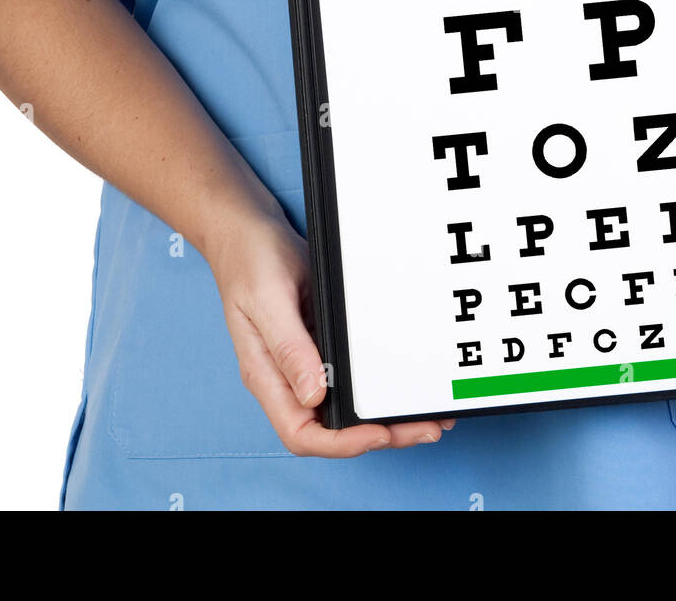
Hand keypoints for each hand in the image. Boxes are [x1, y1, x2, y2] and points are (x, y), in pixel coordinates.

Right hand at [205, 208, 453, 456]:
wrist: (247, 232)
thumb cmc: (250, 261)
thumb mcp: (268, 299)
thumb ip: (289, 348)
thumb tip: (313, 396)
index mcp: (266, 376)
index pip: (301, 433)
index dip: (342, 443)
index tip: (380, 433)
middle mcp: (285, 379)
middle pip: (332, 430)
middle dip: (381, 436)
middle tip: (426, 428)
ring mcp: (303, 365)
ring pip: (345, 410)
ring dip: (386, 418)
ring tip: (427, 417)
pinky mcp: (320, 347)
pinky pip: (351, 380)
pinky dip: (379, 389)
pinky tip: (404, 386)